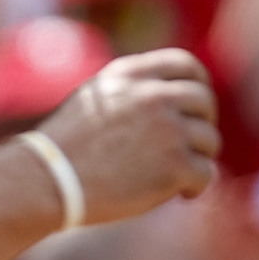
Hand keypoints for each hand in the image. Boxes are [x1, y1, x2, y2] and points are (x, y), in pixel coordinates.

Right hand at [33, 51, 220, 224]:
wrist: (48, 181)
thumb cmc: (67, 149)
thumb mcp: (96, 99)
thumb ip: (133, 90)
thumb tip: (174, 96)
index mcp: (132, 74)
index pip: (187, 65)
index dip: (199, 86)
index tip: (196, 108)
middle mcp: (153, 95)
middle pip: (205, 102)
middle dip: (201, 125)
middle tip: (188, 148)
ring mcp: (167, 129)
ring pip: (209, 140)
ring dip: (197, 159)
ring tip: (176, 175)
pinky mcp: (175, 165)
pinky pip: (206, 173)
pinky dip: (195, 187)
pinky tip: (180, 194)